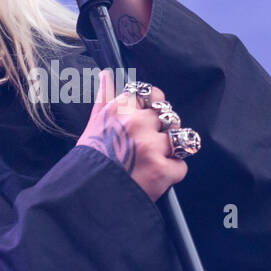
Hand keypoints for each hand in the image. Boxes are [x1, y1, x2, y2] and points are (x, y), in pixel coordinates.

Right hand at [77, 68, 186, 202]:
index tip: (152, 118)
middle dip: (164, 130)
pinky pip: (181, 165)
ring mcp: (151, 147)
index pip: (153, 94)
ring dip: (172, 150)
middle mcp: (136, 124)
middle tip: (150, 146)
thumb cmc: (91, 161)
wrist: (89, 196)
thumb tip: (106, 74)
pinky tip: (156, 177)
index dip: (156, 107)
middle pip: (169, 117)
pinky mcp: (162, 170)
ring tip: (155, 160)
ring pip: (180, 138)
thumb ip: (105, 97)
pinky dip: (172, 173)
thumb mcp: (93, 124)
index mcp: (120, 109)